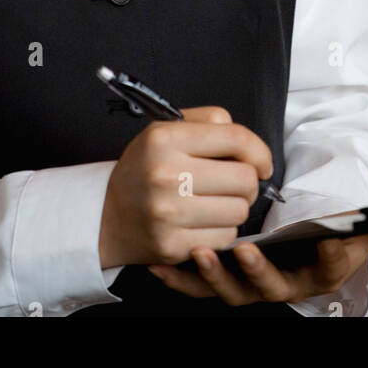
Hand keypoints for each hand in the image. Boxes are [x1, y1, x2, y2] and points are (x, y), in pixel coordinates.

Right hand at [98, 107, 273, 269]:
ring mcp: (167, 213)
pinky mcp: (172, 245)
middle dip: (248, 183)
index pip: (235, 138)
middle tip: (234, 185)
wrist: (106, 214)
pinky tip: (202, 222)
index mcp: (165, 138)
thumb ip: (209, 123)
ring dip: (235, 208)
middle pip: (244, 179)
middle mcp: (165, 174)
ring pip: (239, 211)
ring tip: (215, 203)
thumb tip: (252, 148)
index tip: (262, 162)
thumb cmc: (145, 169)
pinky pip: (224, 238)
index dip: (259, 151)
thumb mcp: (166, 130)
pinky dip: (221, 231)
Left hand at [146, 193, 367, 304]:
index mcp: (319, 274)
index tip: (319, 240)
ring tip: (200, 251)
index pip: (324, 270)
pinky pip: (198, 285)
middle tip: (242, 249)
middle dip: (253, 272)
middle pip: (267, 288)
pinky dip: (179, 276)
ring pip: (229, 291)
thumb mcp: (358, 226)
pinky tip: (160, 263)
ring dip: (212, 275)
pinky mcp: (223, 279)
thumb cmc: (330, 233)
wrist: (306, 246)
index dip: (324, 257)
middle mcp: (283, 285)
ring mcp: (251, 286)